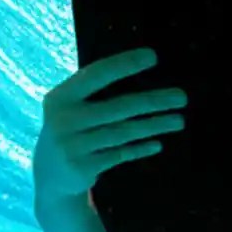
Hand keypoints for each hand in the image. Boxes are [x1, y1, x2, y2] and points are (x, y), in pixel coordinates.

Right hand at [33, 48, 186, 200]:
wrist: (50, 175)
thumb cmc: (71, 130)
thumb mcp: (71, 107)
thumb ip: (94, 93)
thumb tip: (142, 71)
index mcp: (61, 97)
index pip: (97, 74)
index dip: (124, 64)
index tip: (153, 56)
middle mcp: (65, 120)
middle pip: (120, 107)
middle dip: (154, 101)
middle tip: (182, 98)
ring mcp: (74, 146)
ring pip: (124, 132)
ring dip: (155, 125)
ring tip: (179, 121)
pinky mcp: (84, 167)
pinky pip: (121, 154)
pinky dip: (141, 148)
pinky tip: (158, 143)